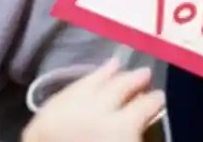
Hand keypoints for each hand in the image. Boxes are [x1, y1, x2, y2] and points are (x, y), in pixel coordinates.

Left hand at [22, 58, 164, 141]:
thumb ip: (138, 134)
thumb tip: (148, 121)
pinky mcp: (42, 120)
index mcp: (122, 130)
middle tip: (145, 74)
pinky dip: (80, 83)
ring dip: (108, 74)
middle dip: (135, 80)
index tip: (159, 98)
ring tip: (119, 67)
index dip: (155, 101)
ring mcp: (67, 113)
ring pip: (92, 84)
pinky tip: (89, 79)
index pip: (146, 105)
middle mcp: (96, 114)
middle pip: (120, 87)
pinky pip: (66, 93)